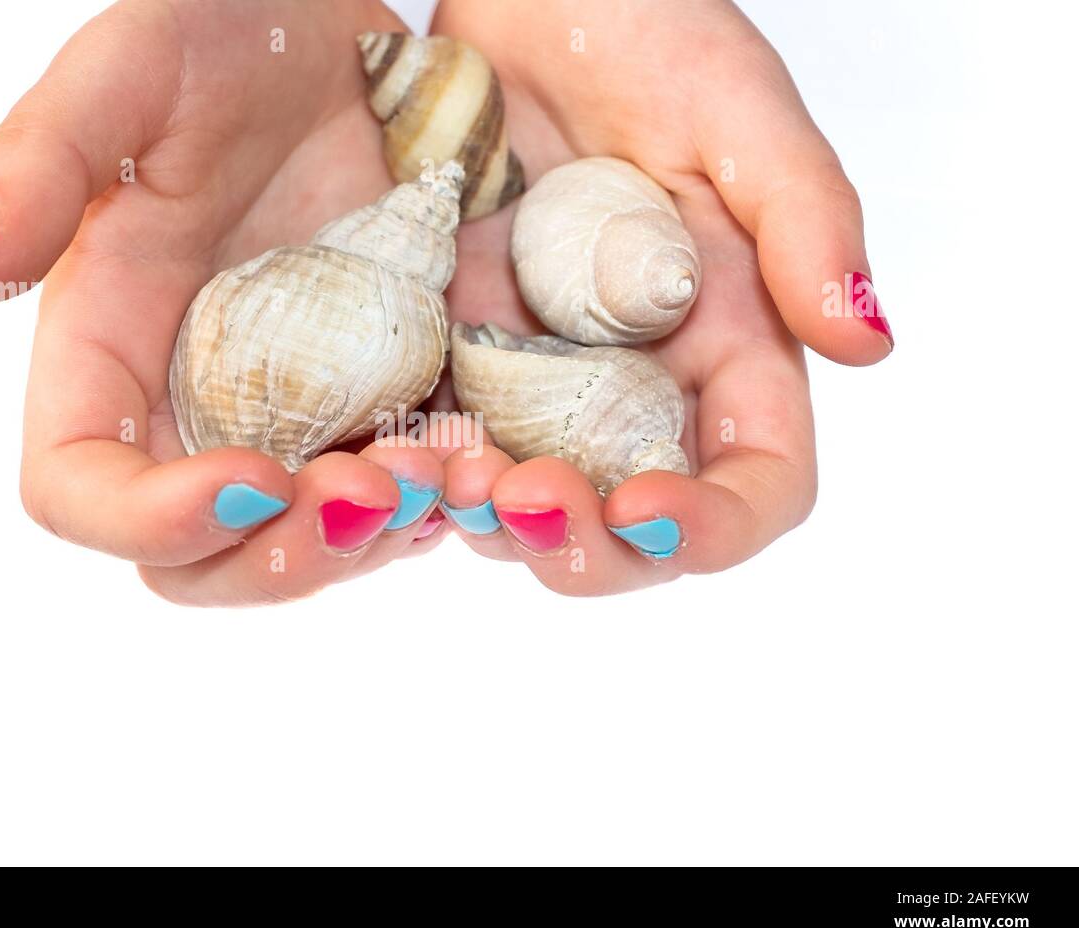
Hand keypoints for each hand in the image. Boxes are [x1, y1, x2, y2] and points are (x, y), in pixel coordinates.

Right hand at [0, 0, 457, 605]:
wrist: (354, 44)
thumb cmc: (230, 35)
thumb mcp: (133, 73)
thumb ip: (41, 164)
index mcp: (109, 348)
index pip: (81, 488)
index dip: (150, 516)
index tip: (256, 474)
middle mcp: (191, 406)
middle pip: (200, 557)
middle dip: (281, 553)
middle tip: (371, 488)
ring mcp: (288, 419)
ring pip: (304, 547)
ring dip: (370, 538)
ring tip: (442, 468)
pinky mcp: (374, 409)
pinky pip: (398, 503)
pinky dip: (436, 506)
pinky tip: (480, 460)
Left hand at [432, 0, 891, 594]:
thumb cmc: (634, 24)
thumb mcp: (731, 105)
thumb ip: (803, 218)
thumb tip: (867, 340)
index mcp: (731, 343)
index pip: (755, 482)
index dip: (712, 526)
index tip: (643, 509)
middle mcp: (638, 385)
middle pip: (635, 528)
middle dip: (585, 545)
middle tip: (519, 501)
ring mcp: (540, 382)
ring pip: (530, 506)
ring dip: (492, 520)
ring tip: (443, 473)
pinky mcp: (454, 360)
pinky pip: (441, 444)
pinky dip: (421, 467)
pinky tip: (390, 449)